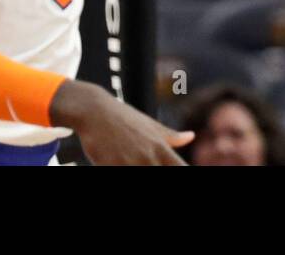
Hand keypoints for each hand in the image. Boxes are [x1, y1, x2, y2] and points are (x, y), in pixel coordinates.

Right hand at [54, 80, 192, 164]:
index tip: (176, 168)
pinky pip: (120, 172)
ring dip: (135, 167)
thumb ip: (171, 136)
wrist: (94, 110)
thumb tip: (191, 136)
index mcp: (161, 148)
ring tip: (127, 158)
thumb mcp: (149, 125)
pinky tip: (115, 162)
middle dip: (155, 170)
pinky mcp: (111, 166)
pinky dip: (119, 168)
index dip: (182, 170)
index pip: (181, 168)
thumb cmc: (123, 118)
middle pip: (161, 174)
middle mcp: (149, 157)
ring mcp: (130, 163)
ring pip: (143, 174)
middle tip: (142, 159)